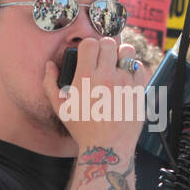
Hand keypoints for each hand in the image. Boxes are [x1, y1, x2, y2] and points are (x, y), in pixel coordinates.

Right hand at [43, 37, 147, 151]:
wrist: (107, 147)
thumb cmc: (83, 128)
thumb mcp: (60, 108)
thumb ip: (50, 83)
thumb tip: (50, 65)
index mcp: (86, 78)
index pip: (90, 43)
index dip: (88, 46)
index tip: (88, 54)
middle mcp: (107, 77)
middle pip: (109, 43)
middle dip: (104, 48)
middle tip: (102, 58)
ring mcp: (125, 83)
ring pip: (128, 51)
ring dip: (121, 54)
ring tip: (117, 64)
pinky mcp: (138, 90)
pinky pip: (140, 67)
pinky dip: (133, 68)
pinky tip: (126, 77)